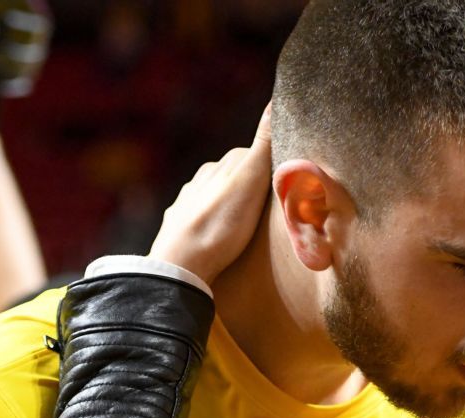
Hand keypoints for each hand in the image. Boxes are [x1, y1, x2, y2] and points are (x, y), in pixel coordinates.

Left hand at [149, 101, 273, 285]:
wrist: (181, 267)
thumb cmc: (220, 226)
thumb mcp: (249, 183)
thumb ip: (262, 147)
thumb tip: (274, 102)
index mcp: (217, 167)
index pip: (249, 155)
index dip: (269, 165)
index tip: (284, 180)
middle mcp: (198, 181)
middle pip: (233, 176)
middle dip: (251, 185)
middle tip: (271, 205)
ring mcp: (186, 205)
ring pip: (216, 197)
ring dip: (232, 205)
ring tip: (247, 224)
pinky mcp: (180, 230)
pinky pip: (203, 219)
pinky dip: (215, 223)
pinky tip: (219, 237)